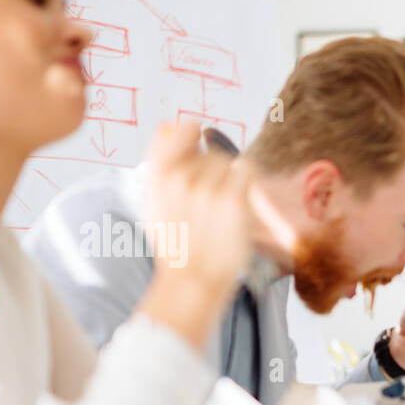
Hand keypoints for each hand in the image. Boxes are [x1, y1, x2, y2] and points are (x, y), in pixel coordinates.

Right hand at [138, 121, 251, 348]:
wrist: (193, 280)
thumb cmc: (176, 242)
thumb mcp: (154, 199)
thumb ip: (160, 160)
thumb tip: (168, 123)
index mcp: (156, 173)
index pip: (183, 129)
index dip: (196, 142)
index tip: (200, 161)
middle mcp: (180, 176)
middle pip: (212, 151)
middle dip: (216, 171)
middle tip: (211, 203)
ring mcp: (207, 187)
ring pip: (231, 162)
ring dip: (232, 181)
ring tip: (222, 209)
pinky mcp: (233, 199)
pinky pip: (248, 170)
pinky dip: (249, 182)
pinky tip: (241, 201)